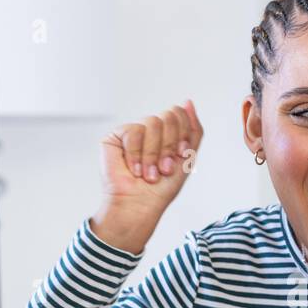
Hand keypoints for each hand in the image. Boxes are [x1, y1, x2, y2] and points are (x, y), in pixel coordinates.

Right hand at [92, 99, 203, 252]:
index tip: (180, 157)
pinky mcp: (114, 137)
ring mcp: (132, 132)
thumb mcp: (187, 158)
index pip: (180, 115)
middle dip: (169, 146)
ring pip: (152, 122)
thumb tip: (188, 101)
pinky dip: (137, 154)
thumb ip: (193, 130)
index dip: (182, 136)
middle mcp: (149, 130)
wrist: (140, 206)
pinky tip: (134, 169)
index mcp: (167, 133)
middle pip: (168, 116)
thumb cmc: (161, 188)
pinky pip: (134, 131)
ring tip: (149, 174)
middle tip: (164, 169)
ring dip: (154, 154)